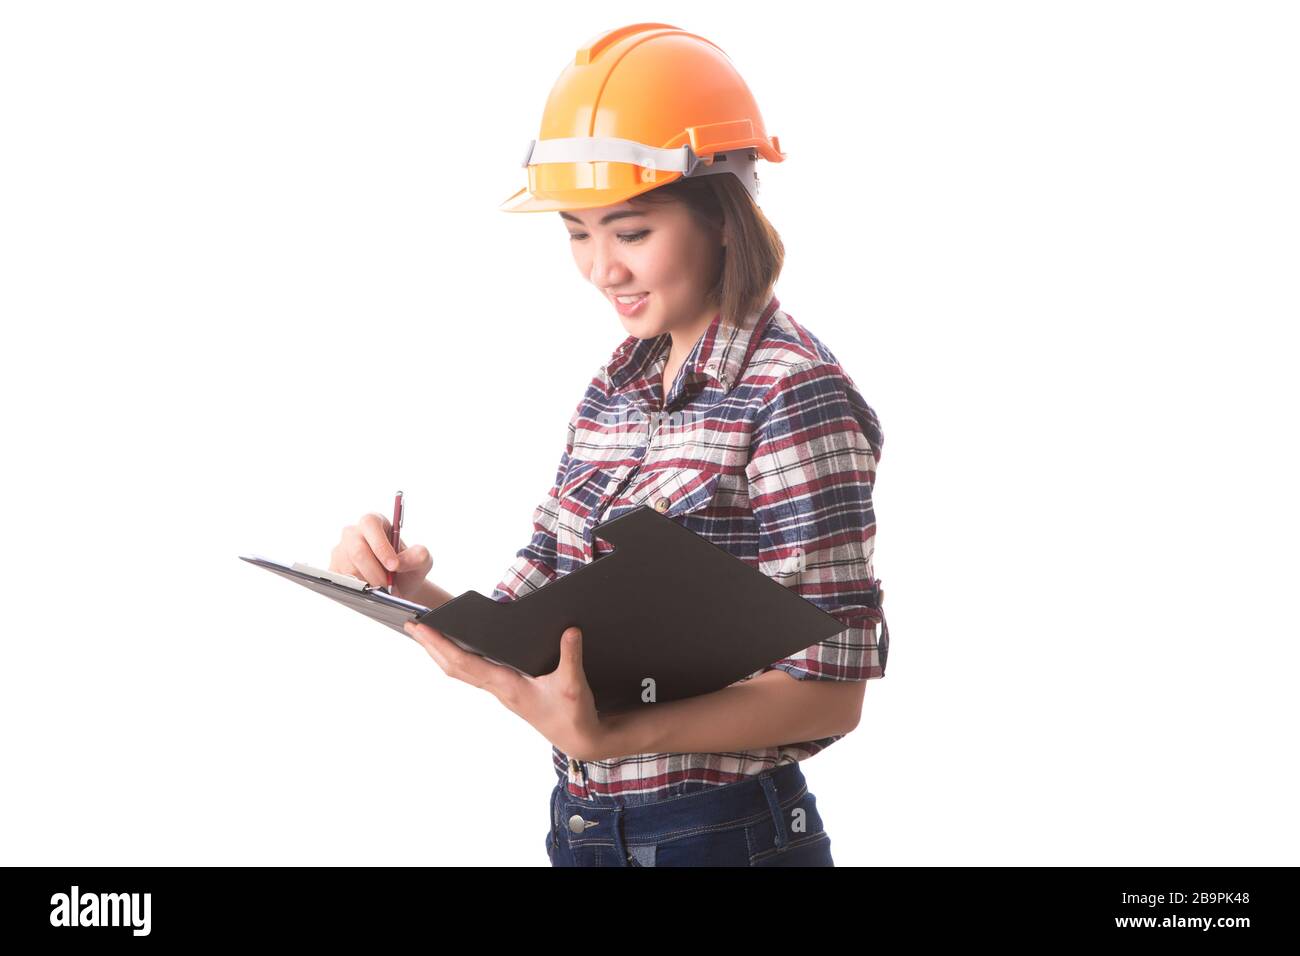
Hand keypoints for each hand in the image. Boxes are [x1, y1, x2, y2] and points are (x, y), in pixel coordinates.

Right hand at [329, 512, 431, 599]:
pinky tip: (370, 593)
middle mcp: (353, 533)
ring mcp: (340, 551)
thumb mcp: (423, 560)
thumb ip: (418, 556)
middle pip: (358, 551)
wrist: (398, 585)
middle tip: (390, 588)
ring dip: (369, 585)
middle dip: (376, 573)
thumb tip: (399, 562)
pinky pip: (341, 582)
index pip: (370, 524)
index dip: (381, 546)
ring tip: (385, 592)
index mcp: (373, 522)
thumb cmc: (408, 566)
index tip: (394, 566)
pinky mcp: (333, 569)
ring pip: (349, 570)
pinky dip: (358, 591)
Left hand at [403, 621, 611, 760]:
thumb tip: (570, 631)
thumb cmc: (572, 714)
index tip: (423, 629)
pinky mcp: (506, 690)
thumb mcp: (573, 684)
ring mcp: (499, 691)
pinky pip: (472, 673)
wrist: (577, 738)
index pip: (465, 662)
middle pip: (453, 667)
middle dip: (430, 646)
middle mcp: (498, 689)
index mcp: (508, 685)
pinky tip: (455, 650)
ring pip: (460, 671)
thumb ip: (571, 656)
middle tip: (411, 625)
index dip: (441, 644)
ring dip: (440, 653)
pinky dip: (457, 659)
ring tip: (426, 634)